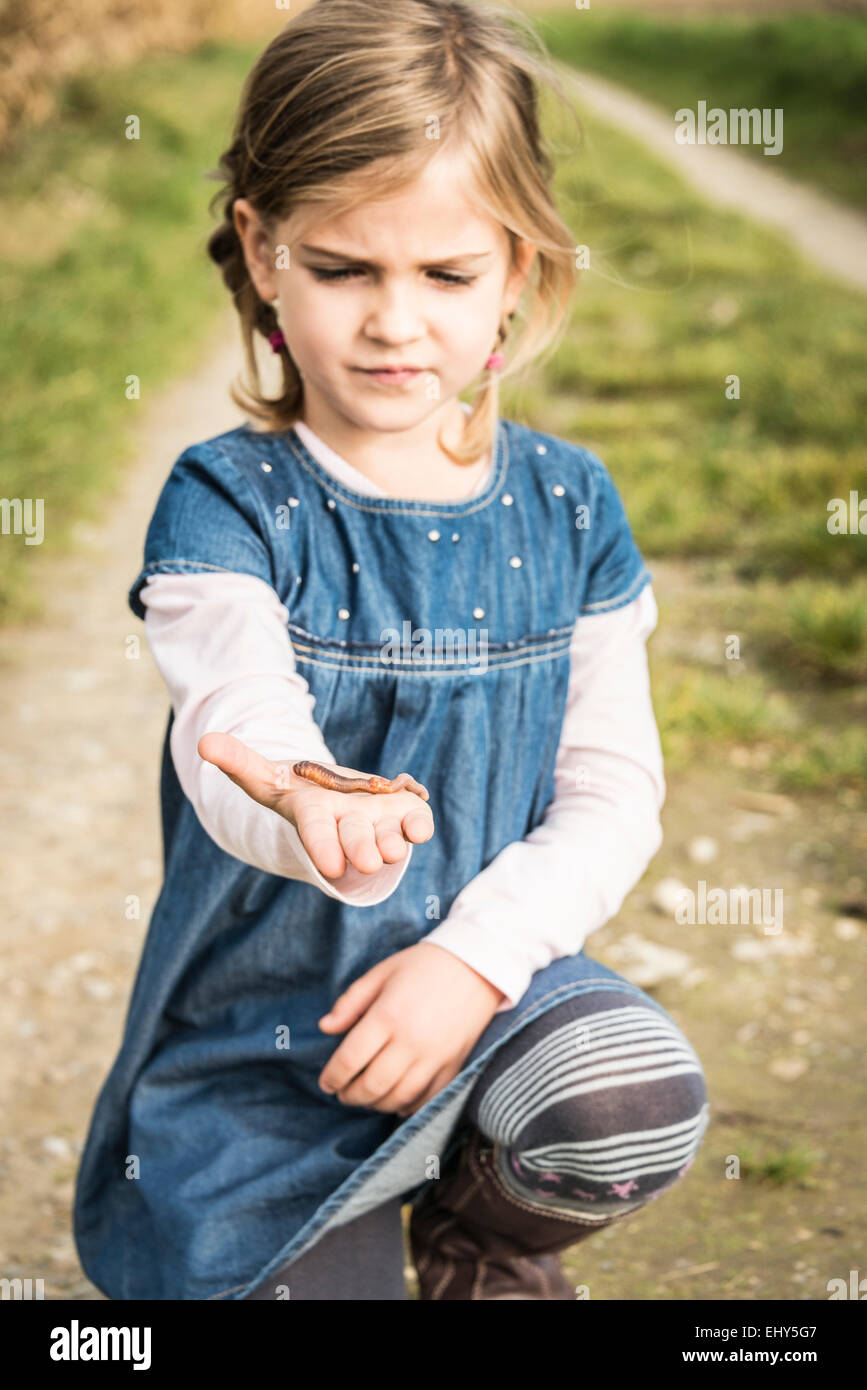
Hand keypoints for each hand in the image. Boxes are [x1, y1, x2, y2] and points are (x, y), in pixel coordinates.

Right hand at [197, 732, 433, 878]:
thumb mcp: (265, 776)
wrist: (338, 802)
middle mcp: (349, 828)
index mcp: (315, 820)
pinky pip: (417, 823)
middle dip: (363, 851)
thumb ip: (238, 761)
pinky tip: (418, 824)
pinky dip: (420, 825)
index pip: (318, 837)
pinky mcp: (405, 814)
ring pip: (391, 840)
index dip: (324, 849)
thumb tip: (203, 742)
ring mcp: (379, 824)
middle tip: (369, 861)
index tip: (331, 866)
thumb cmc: (299, 792)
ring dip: (394, 842)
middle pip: (358, 843)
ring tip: (393, 845)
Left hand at [317, 942, 506, 1116]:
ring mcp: (435, 1057)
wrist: (477, 965)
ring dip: (376, 1104)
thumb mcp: (382, 972)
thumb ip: (351, 1002)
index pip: (350, 1059)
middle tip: (342, 1093)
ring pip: (397, 1098)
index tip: (326, 1082)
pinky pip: (426, 1099)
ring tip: (366, 1096)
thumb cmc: (424, 965)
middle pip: (372, 1085)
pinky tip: (395, 1099)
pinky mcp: (453, 1066)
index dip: (332, 1077)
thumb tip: (325, 1027)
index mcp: (388, 1015)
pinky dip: (407, 1106)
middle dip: (350, 1095)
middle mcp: (411, 1041)